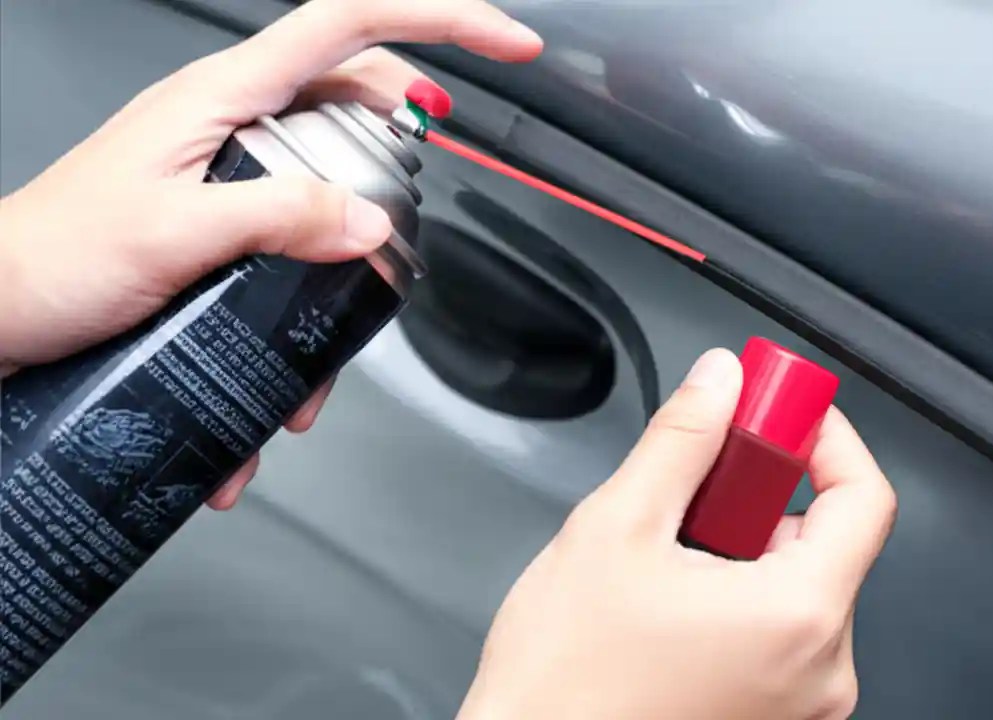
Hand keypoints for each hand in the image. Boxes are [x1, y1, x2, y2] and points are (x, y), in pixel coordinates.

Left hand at [0, 0, 541, 508]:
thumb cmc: (50, 260)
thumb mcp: (170, 236)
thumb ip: (276, 216)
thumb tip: (369, 220)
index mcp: (218, 98)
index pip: (347, 25)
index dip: (436, 21)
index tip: (503, 44)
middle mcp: (230, 121)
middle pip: (355, 93)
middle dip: (404, 143)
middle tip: (418, 202)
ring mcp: (230, 167)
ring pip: (334, 166)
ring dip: (358, 228)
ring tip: (349, 297)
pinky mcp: (225, 215)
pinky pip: (298, 221)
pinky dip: (317, 272)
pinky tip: (302, 345)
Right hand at [459, 349, 896, 719]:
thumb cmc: (564, 684)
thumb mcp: (616, 528)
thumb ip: (682, 440)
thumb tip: (719, 383)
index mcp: (799, 617)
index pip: (865, 497)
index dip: (825, 436)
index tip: (781, 411)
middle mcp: (820, 672)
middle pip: (825, 542)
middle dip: (762, 495)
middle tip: (697, 480)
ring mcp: (800, 707)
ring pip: (795, 588)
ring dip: (741, 549)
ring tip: (665, 561)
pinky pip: (778, 636)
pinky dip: (738, 600)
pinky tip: (672, 605)